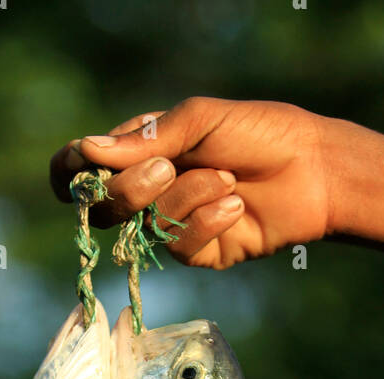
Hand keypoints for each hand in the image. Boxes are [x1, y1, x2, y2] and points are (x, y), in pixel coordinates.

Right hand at [49, 96, 331, 269]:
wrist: (312, 170)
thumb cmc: (258, 132)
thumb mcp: (199, 120)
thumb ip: (144, 140)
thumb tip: (86, 151)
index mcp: (143, 150)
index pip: (87, 168)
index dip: (71, 175)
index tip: (75, 174)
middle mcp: (152, 188)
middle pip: (108, 206)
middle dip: (132, 189)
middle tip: (168, 168)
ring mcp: (174, 223)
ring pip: (149, 225)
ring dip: (189, 198)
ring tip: (227, 179)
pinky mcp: (199, 253)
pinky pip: (181, 246)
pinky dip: (208, 221)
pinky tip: (235, 204)